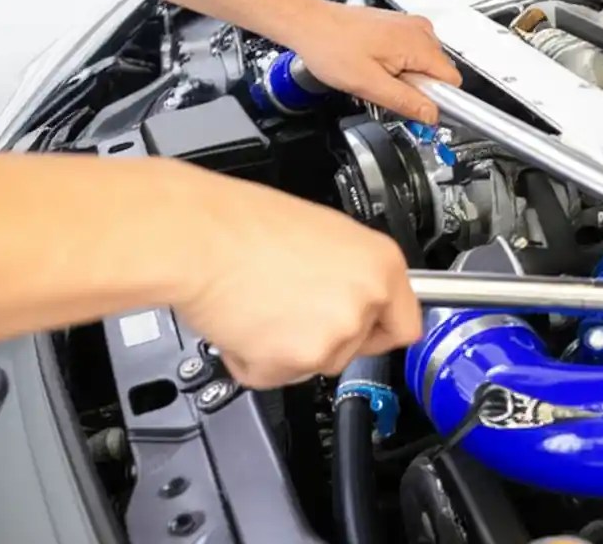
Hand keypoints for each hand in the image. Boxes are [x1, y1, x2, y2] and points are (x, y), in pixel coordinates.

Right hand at [164, 160, 419, 388]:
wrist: (197, 237)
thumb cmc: (247, 226)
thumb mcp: (325, 235)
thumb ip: (354, 272)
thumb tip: (358, 293)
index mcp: (381, 265)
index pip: (405, 324)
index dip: (378, 329)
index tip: (366, 330)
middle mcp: (364, 302)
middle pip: (356, 347)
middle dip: (323, 335)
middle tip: (288, 302)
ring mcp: (331, 337)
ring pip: (316, 363)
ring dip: (287, 346)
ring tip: (262, 303)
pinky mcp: (291, 364)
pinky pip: (277, 375)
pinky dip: (255, 359)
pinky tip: (245, 321)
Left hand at [286, 0, 460, 123]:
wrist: (309, 23)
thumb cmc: (331, 47)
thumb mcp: (369, 85)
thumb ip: (406, 102)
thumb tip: (432, 115)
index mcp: (418, 43)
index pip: (452, 81)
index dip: (436, 100)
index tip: (415, 107)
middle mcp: (420, 30)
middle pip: (438, 73)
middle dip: (418, 88)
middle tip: (385, 87)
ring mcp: (410, 25)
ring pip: (425, 65)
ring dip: (407, 77)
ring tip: (377, 74)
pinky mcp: (399, 26)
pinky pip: (413, 53)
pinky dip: (399, 64)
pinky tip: (375, 64)